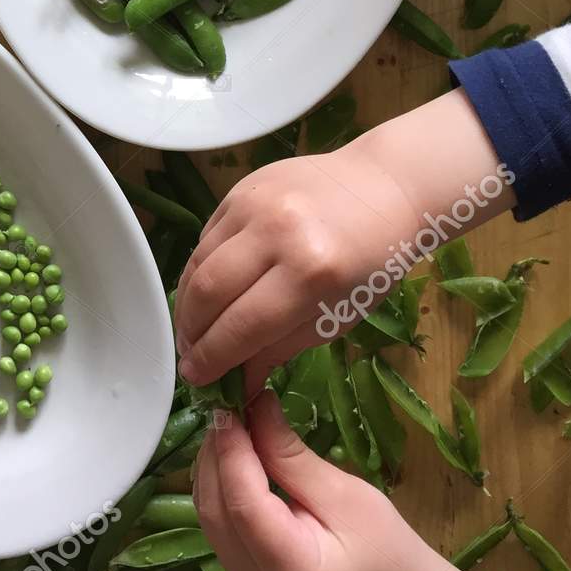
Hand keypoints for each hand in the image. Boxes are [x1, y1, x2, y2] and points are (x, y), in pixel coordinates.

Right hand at [173, 90, 511, 386]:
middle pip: (208, 293)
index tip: (197, 378)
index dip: (212, 358)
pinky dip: (199, 271)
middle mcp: (276, 233)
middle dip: (190, 333)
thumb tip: (236, 383)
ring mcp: (253, 204)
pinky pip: (205, 238)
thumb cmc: (372, 262)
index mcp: (311, 274)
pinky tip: (206, 292)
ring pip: (197, 263)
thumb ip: (278, 348)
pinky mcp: (239, 188)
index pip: (242, 326)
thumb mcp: (336, 317)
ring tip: (191, 328)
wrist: (383, 188)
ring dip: (187, 304)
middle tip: (189, 355)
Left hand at [195, 396, 503, 570]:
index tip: (230, 404)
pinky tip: (234, 464)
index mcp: (293, 570)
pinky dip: (221, 492)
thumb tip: (253, 407)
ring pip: (209, 521)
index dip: (231, 448)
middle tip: (230, 407)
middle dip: (217, 454)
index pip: (243, 501)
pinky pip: (219, 532)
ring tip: (233, 429)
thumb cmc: (387, 549)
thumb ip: (292, 456)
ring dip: (215, 470)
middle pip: (216, 510)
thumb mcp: (347, 496)